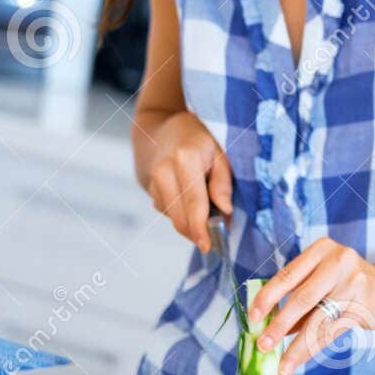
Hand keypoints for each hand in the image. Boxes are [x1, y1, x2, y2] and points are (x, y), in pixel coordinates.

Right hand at [145, 111, 231, 252]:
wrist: (166, 128)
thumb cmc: (202, 139)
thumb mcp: (222, 153)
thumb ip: (223, 182)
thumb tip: (225, 212)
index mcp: (185, 159)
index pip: (194, 202)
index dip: (201, 228)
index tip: (209, 246)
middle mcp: (164, 171)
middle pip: (179, 216)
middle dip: (196, 232)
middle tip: (215, 239)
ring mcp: (153, 180)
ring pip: (172, 216)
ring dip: (191, 223)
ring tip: (209, 212)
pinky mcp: (149, 188)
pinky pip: (167, 210)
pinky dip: (182, 213)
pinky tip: (192, 202)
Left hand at [247, 236, 374, 374]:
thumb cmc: (351, 286)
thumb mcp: (325, 280)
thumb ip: (299, 296)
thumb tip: (265, 327)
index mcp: (323, 248)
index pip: (288, 274)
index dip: (267, 298)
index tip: (252, 318)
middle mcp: (340, 260)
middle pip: (301, 297)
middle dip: (278, 325)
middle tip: (262, 345)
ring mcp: (354, 281)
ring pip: (317, 319)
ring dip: (294, 346)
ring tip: (280, 364)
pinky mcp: (364, 304)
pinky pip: (331, 331)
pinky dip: (310, 350)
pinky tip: (295, 363)